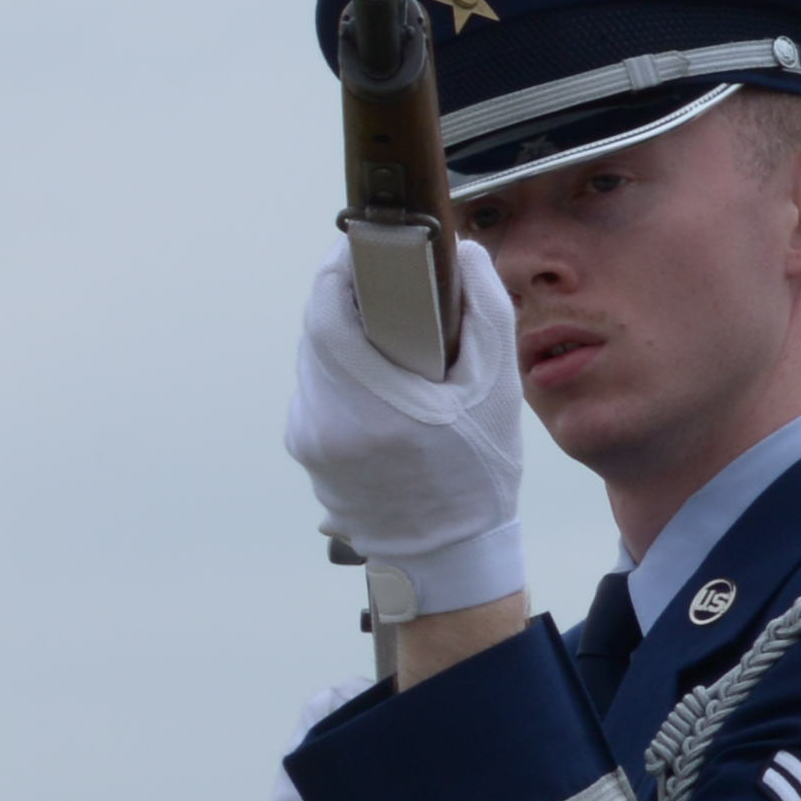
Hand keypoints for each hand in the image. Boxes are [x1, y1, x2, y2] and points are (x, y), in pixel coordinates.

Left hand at [284, 234, 534, 622]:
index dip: (341, 266)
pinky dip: (344, 376)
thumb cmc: (477, 475)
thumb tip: (465, 253)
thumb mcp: (496, 392)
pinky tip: (383, 389)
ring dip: (346, 340)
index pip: (326, 308)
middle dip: (351, 301)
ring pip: (316, 360)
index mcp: (369, 401)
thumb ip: (485, 315)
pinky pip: (318, 392)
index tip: (367, 245)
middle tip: (392, 289)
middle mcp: (325, 418)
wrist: (448, 555)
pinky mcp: (305, 450)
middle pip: (318, 330)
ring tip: (392, 343)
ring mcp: (308, 436)